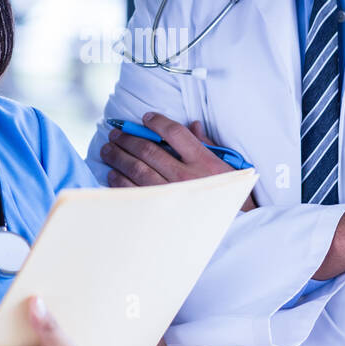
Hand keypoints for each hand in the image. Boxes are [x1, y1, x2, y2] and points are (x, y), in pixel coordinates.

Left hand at [100, 113, 256, 211]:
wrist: (235, 228)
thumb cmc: (229, 193)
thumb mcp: (225, 166)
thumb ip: (206, 144)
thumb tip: (192, 125)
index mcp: (203, 161)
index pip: (175, 133)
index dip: (157, 122)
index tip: (145, 118)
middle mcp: (186, 176)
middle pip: (149, 150)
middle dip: (128, 138)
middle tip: (115, 133)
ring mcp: (171, 194)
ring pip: (137, 169)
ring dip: (118, 157)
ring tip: (108, 149)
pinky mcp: (161, 211)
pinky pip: (134, 192)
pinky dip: (120, 180)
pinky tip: (112, 173)